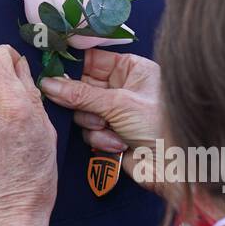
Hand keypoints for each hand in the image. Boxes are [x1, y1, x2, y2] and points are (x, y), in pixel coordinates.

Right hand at [38, 51, 165, 190]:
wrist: (176, 167)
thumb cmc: (160, 126)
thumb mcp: (119, 103)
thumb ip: (81, 94)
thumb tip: (48, 83)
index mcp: (131, 69)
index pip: (92, 58)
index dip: (72, 65)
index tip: (52, 70)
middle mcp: (121, 87)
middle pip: (82, 85)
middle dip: (81, 100)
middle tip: (76, 104)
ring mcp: (115, 111)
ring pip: (81, 110)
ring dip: (92, 122)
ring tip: (111, 128)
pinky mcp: (109, 133)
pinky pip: (88, 131)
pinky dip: (100, 138)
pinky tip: (119, 144)